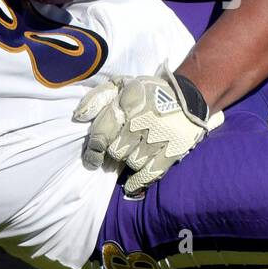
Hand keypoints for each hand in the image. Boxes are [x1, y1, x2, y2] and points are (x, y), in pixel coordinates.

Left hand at [73, 64, 222, 196]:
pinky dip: (138, 182)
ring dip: (130, 160)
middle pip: (116, 151)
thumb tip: (79, 117)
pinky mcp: (173, 151)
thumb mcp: (122, 84)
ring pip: (132, 162)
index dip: (93, 150)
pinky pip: (149, 174)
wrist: (188, 98)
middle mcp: (143, 120)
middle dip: (116, 151)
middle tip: (122, 147)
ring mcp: (160, 137)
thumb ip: (98, 97)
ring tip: (135, 153)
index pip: (102, 133)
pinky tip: (132, 184)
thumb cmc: (149, 93)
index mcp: (128, 101)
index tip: (92, 159)